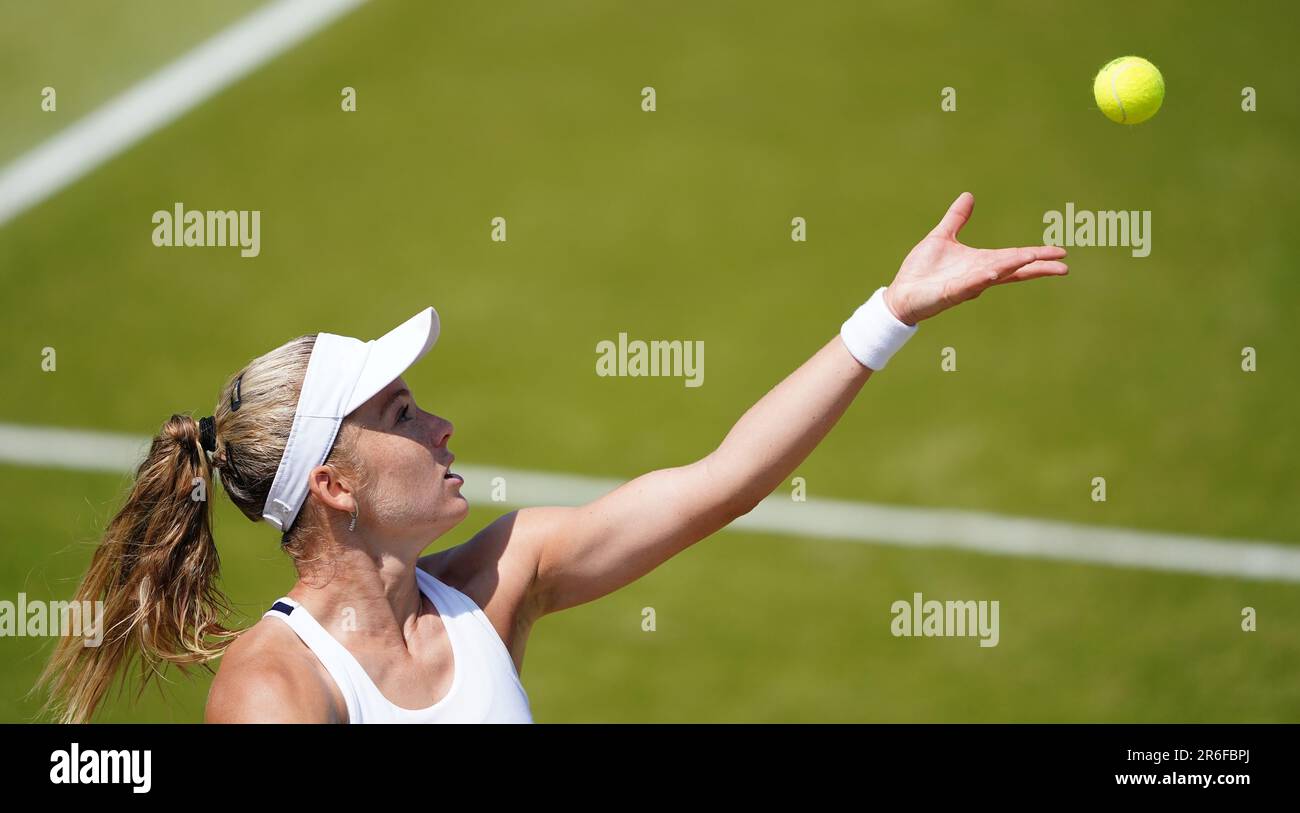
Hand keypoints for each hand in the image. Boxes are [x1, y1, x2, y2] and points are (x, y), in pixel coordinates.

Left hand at [882, 193, 1067, 324]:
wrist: (901, 293)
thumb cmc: (922, 270)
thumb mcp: (942, 237)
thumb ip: (957, 218)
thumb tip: (968, 195)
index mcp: (981, 262)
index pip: (1014, 257)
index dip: (1036, 255)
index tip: (1059, 252)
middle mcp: (979, 275)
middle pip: (1014, 269)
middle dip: (1037, 266)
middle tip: (1063, 265)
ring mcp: (967, 285)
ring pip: (996, 275)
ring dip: (1014, 266)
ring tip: (1033, 258)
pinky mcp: (952, 293)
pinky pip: (971, 285)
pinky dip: (983, 278)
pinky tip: (994, 273)